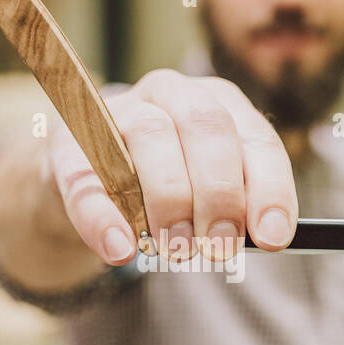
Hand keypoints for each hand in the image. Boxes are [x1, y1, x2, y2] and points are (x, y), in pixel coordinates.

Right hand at [47, 68, 298, 265]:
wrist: (86, 180)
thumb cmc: (163, 185)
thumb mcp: (205, 190)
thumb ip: (236, 206)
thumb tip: (267, 238)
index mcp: (217, 102)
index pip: (256, 137)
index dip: (269, 187)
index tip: (273, 237)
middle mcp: (172, 93)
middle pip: (205, 126)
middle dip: (220, 193)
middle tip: (222, 248)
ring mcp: (118, 111)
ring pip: (150, 137)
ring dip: (169, 201)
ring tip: (177, 251)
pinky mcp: (70, 143)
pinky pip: (87, 175)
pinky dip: (104, 217)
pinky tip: (121, 250)